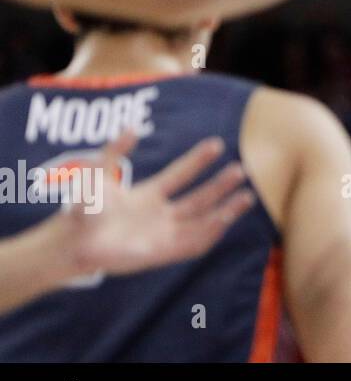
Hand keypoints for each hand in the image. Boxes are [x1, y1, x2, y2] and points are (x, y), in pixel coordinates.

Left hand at [65, 133, 254, 276]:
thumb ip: (114, 151)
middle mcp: (161, 214)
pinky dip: (211, 233)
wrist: (73, 242)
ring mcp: (163, 234)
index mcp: (148, 195)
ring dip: (225, 210)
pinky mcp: (163, 252)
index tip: (217, 144)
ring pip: (202, 221)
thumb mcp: (98, 174)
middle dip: (220, 185)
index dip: (198, 160)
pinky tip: (225, 221)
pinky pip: (193, 244)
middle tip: (241, 169)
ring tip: (247, 196)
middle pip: (199, 198)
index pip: (180, 175)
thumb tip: (132, 128)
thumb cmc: (82, 209)